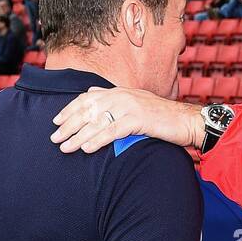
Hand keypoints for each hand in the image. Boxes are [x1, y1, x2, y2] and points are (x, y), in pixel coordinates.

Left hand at [50, 86, 203, 153]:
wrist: (186, 121)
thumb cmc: (161, 118)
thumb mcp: (136, 104)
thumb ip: (114, 98)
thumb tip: (92, 93)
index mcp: (119, 92)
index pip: (87, 98)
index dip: (70, 109)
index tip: (56, 121)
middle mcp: (121, 96)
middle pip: (88, 109)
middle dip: (69, 124)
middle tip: (55, 138)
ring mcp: (130, 107)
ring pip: (97, 121)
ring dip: (79, 136)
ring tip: (66, 147)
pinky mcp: (138, 120)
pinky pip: (113, 131)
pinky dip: (98, 140)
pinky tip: (87, 148)